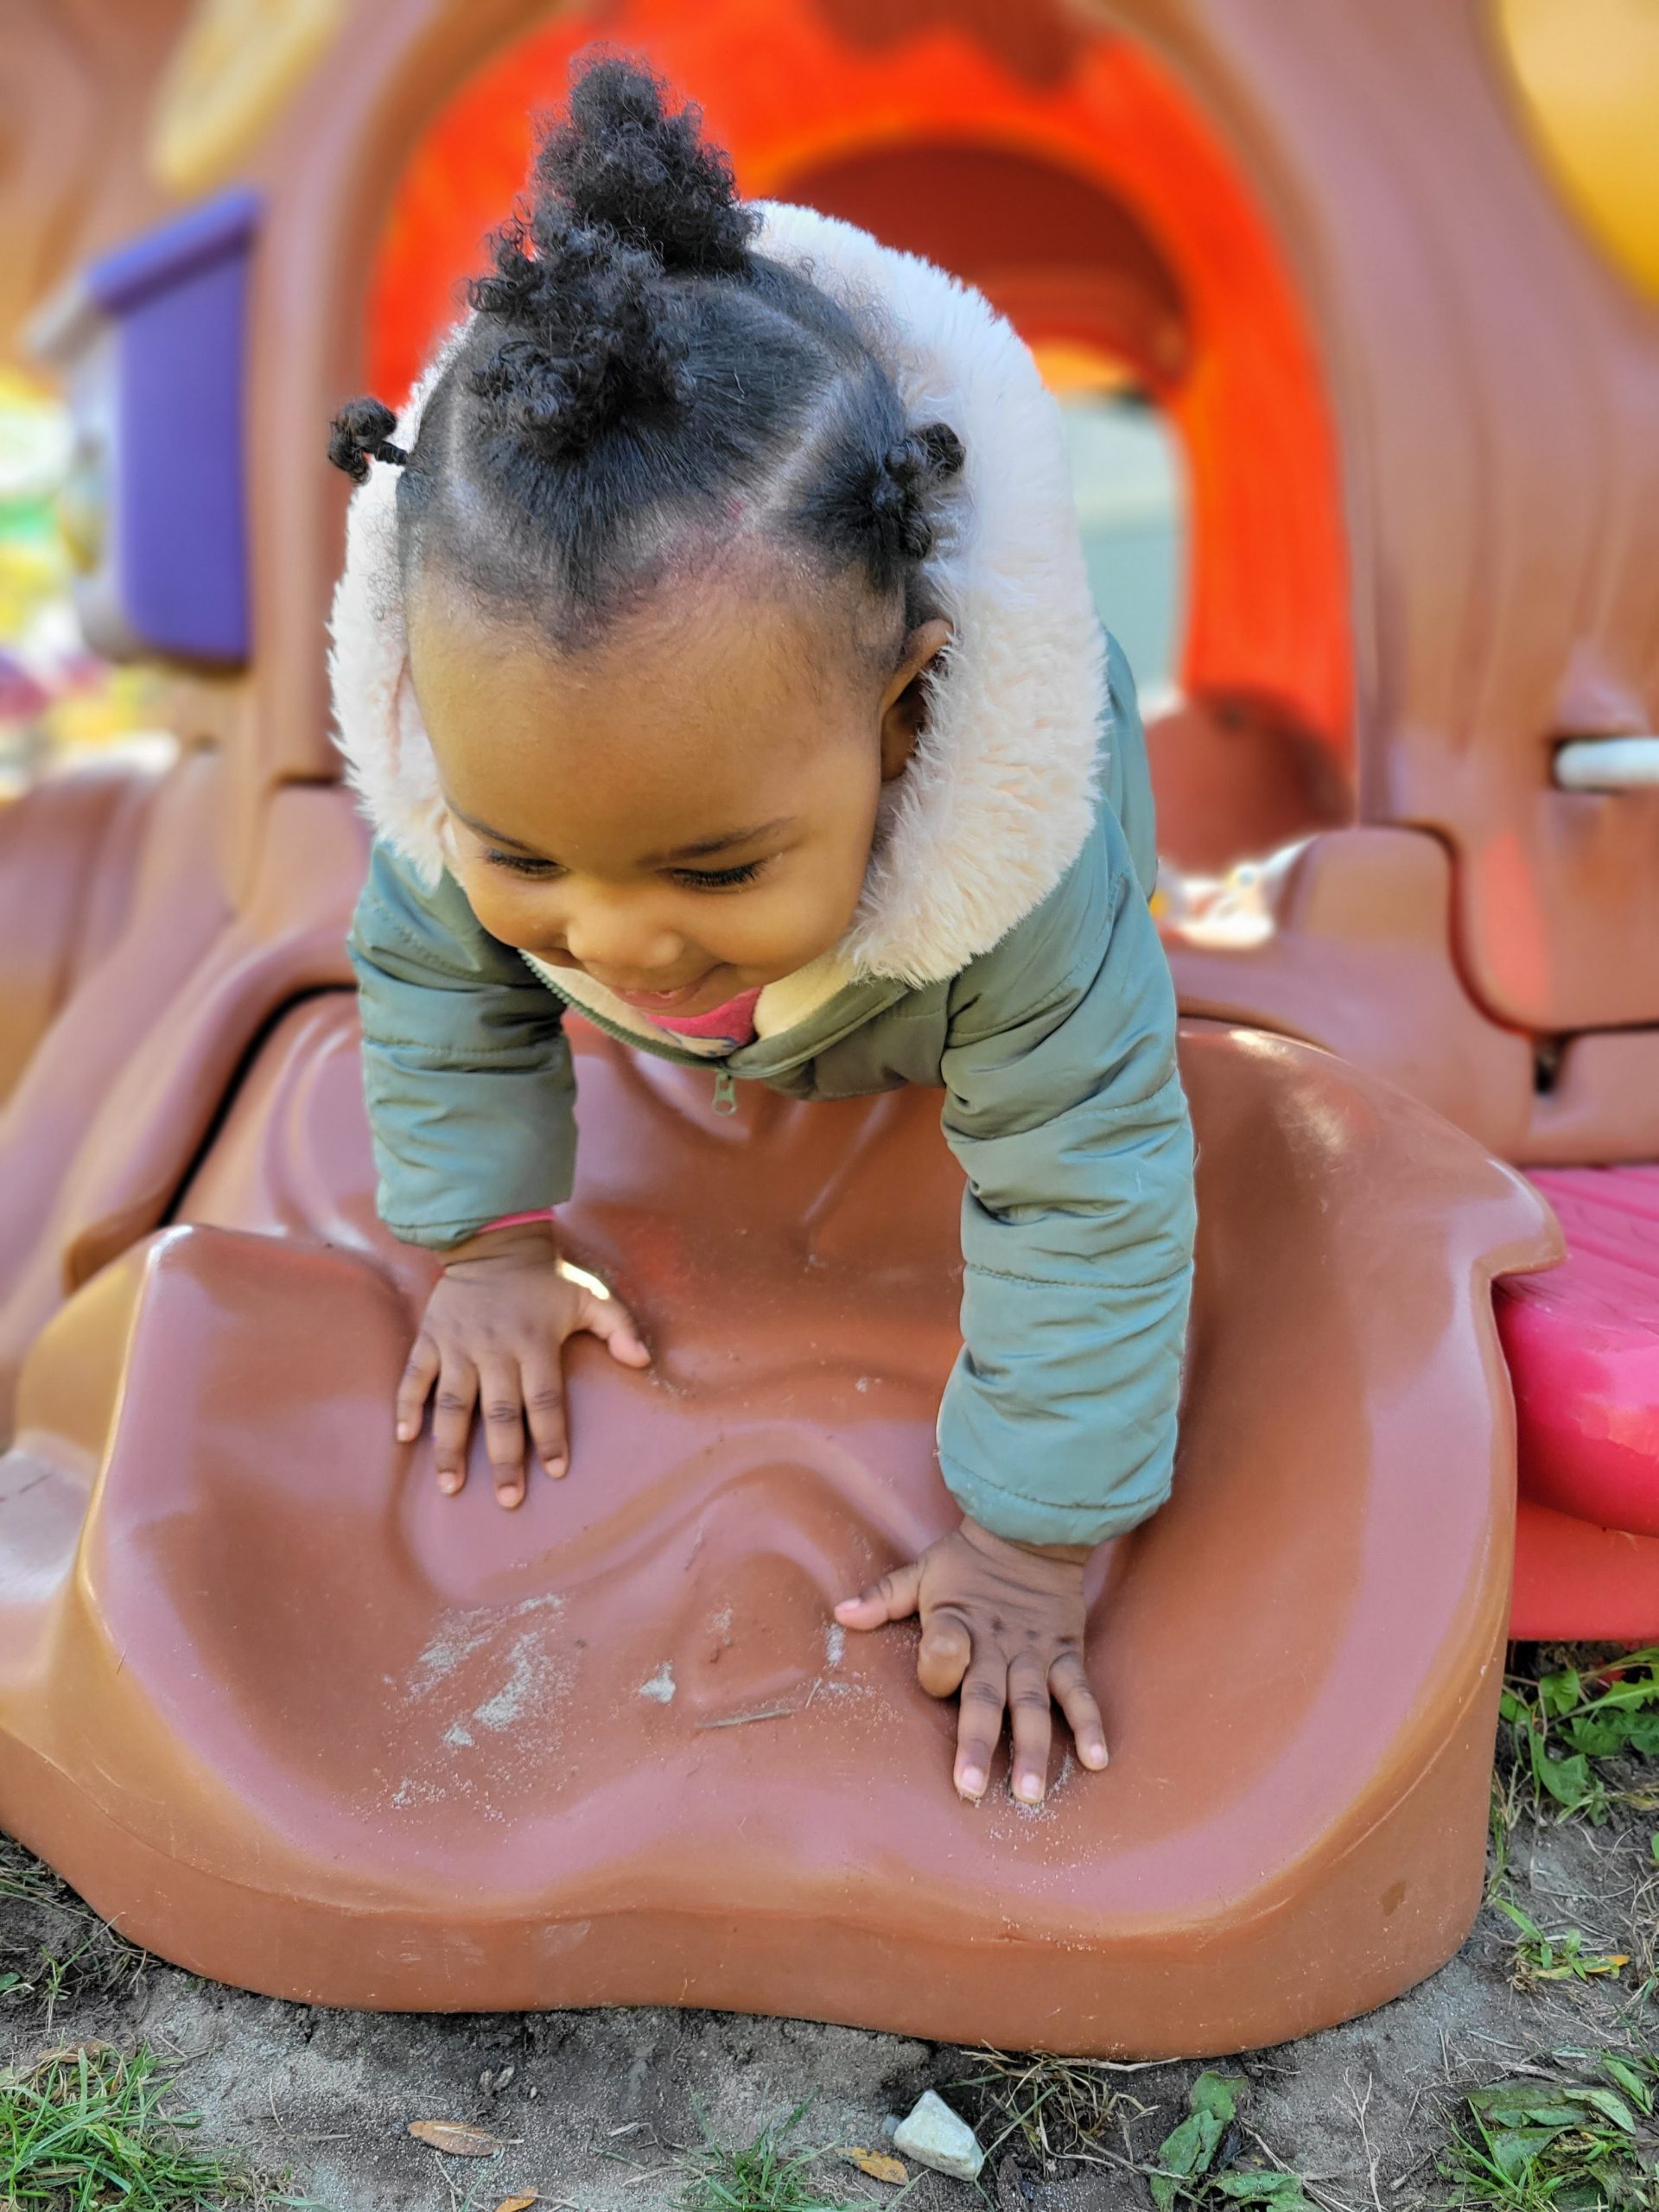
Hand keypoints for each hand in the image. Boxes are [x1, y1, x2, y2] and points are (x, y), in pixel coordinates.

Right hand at [396, 1220, 649, 1507]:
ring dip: (450, 1447)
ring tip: (451, 1486)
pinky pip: (414, 1377)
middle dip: (504, 1459)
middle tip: (508, 1500)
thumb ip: (619, 1327)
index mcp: (535, 1343)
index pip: (545, 1400)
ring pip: (451, 1404)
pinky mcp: (431, 1339)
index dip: (551, 1437)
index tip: (556, 1471)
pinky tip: (406, 1439)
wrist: (493, 1242)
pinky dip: (407, 1407)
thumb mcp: (590, 1295)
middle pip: (499, 1413)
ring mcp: (458, 1346)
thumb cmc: (546, 1279)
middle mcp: (495, 1350)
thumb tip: (644, 1361)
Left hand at [834, 1516, 1106, 1804]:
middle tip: (972, 1790)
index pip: (941, 1657)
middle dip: (977, 1744)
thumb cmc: (969, 1559)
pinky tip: (1097, 1761)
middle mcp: (996, 1646)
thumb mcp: (922, 1570)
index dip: (938, 1666)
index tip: (941, 1677)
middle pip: (985, 1699)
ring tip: (1029, 1794)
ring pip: (1033, 1707)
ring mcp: (1033, 1654)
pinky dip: (1090, 1725)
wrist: (1033, 1530)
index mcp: (957, 1624)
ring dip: (1032, 1750)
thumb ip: (883, 1597)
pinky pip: (1079, 1693)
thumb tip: (841, 1614)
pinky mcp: (1065, 1653)